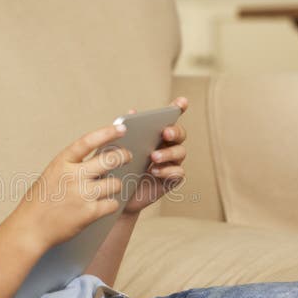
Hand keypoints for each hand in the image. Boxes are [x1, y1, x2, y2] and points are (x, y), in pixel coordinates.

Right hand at [12, 123, 132, 249]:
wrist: (30, 228)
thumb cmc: (40, 201)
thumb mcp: (52, 175)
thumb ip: (72, 165)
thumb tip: (100, 156)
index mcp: (62, 163)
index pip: (88, 141)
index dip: (107, 132)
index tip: (122, 128)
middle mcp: (73, 176)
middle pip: (110, 160)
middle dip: (123, 156)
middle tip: (126, 156)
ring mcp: (82, 194)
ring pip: (115, 183)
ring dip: (115, 185)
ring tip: (107, 188)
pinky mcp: (89, 213)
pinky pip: (112, 204)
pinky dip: (110, 204)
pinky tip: (102, 205)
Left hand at [122, 96, 187, 215]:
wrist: (115, 196)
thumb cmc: (115, 168)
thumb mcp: (115, 148)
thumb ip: (124, 131)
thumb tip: (131, 112)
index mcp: (154, 134)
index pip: (169, 118)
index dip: (178, 108)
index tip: (182, 101)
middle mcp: (166, 146)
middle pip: (179, 134)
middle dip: (175, 131)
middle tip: (165, 133)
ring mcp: (171, 163)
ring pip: (180, 152)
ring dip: (168, 152)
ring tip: (153, 157)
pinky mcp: (170, 180)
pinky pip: (177, 173)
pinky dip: (168, 170)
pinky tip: (155, 171)